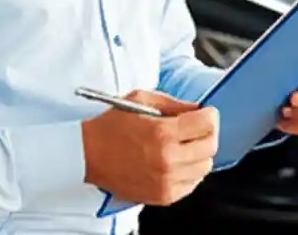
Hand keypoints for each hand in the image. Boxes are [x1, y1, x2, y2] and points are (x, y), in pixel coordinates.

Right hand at [81, 90, 218, 206]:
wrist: (87, 155)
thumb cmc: (111, 126)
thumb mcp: (140, 100)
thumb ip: (173, 104)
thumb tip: (198, 109)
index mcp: (162, 133)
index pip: (206, 124)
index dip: (209, 115)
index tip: (206, 113)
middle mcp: (168, 159)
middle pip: (210, 146)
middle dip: (207, 133)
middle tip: (196, 128)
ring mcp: (166, 180)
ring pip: (204, 167)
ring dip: (198, 153)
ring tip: (182, 146)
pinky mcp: (163, 195)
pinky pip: (192, 184)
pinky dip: (189, 172)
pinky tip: (176, 162)